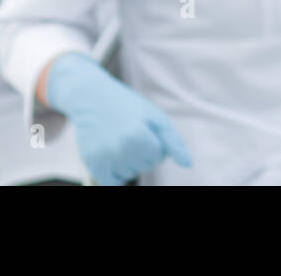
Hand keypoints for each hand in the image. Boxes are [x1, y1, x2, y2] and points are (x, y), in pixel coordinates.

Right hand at [43, 52, 191, 185]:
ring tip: (120, 140)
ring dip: (129, 162)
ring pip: (130, 174)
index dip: (155, 142)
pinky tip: (113, 154)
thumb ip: (174, 142)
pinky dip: (116, 173)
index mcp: (139, 137)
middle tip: (130, 132)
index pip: (159, 156)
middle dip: (143, 153)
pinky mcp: (92, 165)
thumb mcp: (156, 117)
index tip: (144, 128)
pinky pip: (113, 182)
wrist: (92, 98)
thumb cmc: (129, 107)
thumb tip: (188, 165)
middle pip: (145, 166)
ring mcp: (104, 159)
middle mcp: (120, 150)